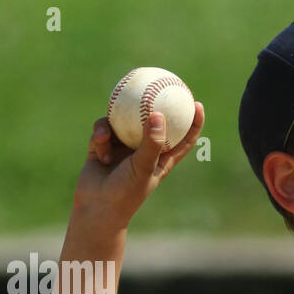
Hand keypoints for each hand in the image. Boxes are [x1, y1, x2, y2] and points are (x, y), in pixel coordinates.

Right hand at [71, 102, 204, 224]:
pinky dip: (101, 135)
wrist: (96, 208)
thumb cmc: (125, 193)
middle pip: (153, 124)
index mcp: (161, 160)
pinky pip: (102, 130)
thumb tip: (159, 114)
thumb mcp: (142, 167)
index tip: (198, 104)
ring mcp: (122, 149)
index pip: (183, 139)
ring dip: (116, 125)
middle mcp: (143, 153)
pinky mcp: (102, 148)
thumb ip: (152, 142)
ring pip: (122, 123)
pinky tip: (99, 142)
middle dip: (155, 106)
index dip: (193, 123)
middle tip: (159, 86)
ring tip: (112, 131)